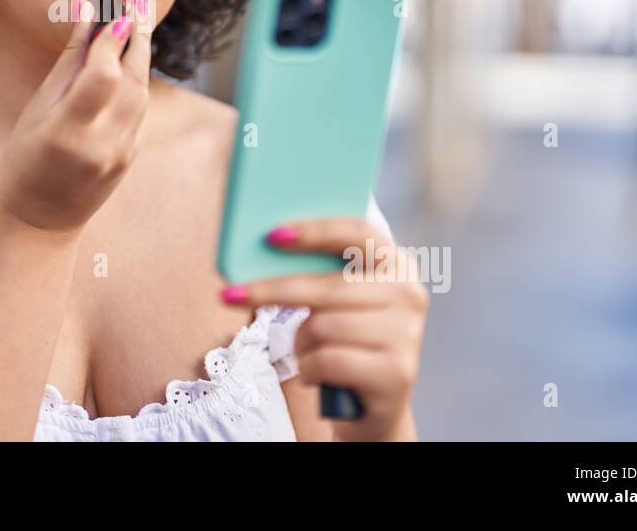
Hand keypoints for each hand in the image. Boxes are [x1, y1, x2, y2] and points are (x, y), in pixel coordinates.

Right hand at [0, 0, 151, 233]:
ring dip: (142, 56)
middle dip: (138, 38)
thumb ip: (69, 62)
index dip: (112, 40)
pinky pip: (139, 111)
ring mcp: (120, 154)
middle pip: (132, 81)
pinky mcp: (131, 157)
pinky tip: (131, 61)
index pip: (103, 76)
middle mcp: (100, 144)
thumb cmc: (26, 160)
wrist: (40, 220)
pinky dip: (137, 82)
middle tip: (139, 3)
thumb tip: (87, 14)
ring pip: (142, 94)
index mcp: (67, 132)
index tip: (119, 10)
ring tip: (138, 23)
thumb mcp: (38, 109)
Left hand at [222, 215, 427, 440]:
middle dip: (271, 292)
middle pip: (327, 287)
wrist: (373, 405)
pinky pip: (327, 360)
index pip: (357, 234)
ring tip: (307, 353)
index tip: (272, 236)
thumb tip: (266, 245)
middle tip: (227, 295)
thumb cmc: (345, 341)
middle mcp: (409, 294)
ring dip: (300, 344)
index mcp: (397, 264)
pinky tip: (316, 375)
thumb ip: (320, 272)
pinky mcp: (396, 372)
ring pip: (322, 326)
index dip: (314, 231)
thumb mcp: (338, 301)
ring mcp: (407, 334)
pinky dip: (309, 369)